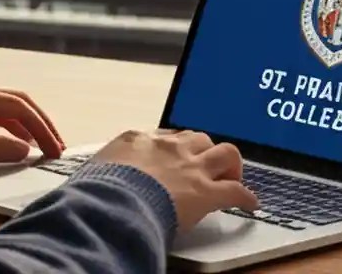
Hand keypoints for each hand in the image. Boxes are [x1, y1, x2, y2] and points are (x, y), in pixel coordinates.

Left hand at [0, 82, 65, 166]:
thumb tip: (23, 149)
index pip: (18, 107)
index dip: (41, 128)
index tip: (55, 149)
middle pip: (16, 99)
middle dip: (40, 122)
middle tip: (57, 145)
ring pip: (5, 103)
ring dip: (26, 122)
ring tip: (41, 145)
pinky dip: (8, 122)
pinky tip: (12, 138)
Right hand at [92, 129, 257, 231]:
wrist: (113, 202)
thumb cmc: (97, 190)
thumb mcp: (93, 171)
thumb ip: (101, 170)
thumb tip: (92, 181)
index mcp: (139, 140)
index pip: (164, 137)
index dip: (173, 148)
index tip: (173, 157)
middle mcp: (170, 148)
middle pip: (199, 139)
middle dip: (204, 151)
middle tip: (204, 166)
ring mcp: (191, 168)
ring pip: (225, 153)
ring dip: (230, 165)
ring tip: (232, 177)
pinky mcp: (206, 192)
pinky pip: (235, 192)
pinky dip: (245, 197)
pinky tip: (250, 204)